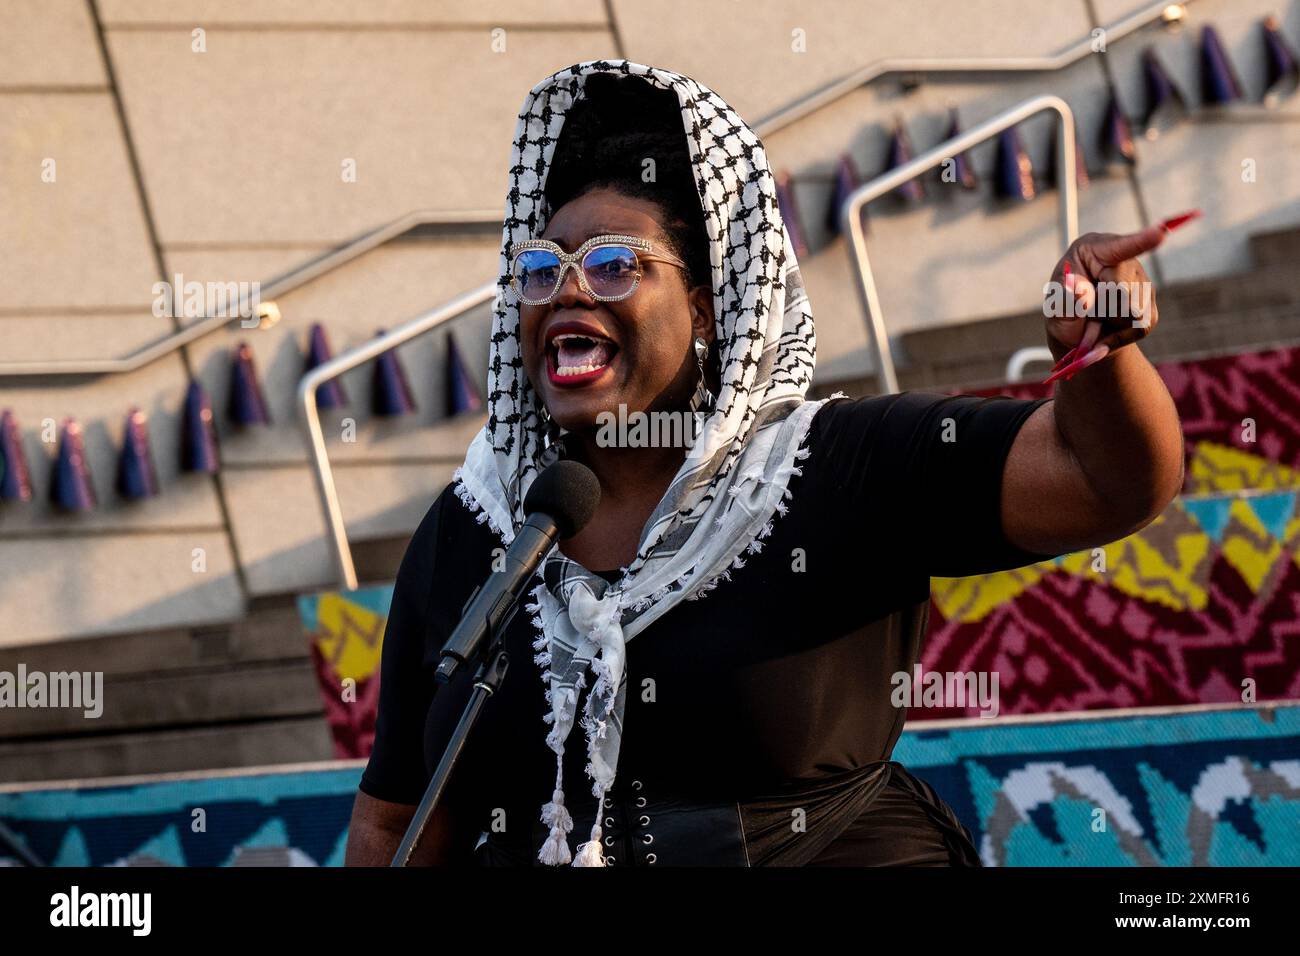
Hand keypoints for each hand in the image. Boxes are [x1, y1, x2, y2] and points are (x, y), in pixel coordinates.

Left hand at [1042, 211, 1197, 383]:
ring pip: (1134, 310)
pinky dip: (1121, 334)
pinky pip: (1142, 325)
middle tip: (1086, 311)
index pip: (1118, 247)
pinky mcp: (1150, 301)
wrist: (1077, 335)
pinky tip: (1108, 327)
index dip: (1141, 241)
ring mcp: (1140, 278)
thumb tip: (1079, 292)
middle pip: (1124, 289)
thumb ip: (1065, 300)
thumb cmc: (1063, 314)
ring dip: (1111, 321)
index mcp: (1092, 249)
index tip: (1161, 232)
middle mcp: (1123, 258)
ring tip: (1098, 316)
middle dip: (1102, 307)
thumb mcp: (1055, 308)